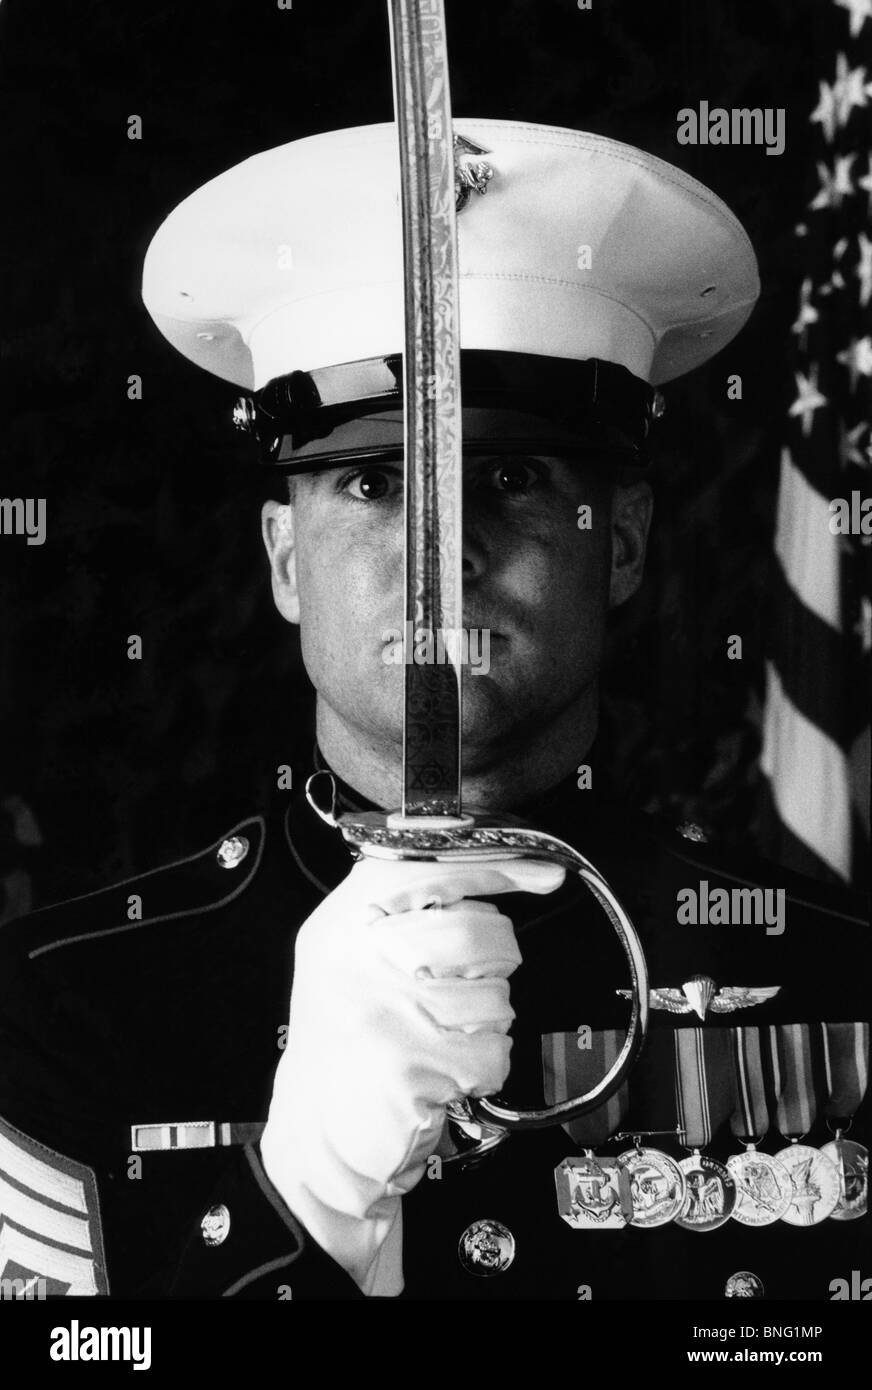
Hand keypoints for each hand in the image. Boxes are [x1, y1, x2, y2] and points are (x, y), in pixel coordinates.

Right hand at [260, 855, 563, 1290]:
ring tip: (441, 1033)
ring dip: (486, 1022)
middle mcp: (359, 958)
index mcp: (345, 920)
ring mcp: (384, 1011)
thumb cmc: (348, 1037)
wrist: (314, 1132)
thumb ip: (413, 900)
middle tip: (464, 985)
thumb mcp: (352, 949)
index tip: (544, 874)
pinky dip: (484, 1067)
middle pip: (476, 933)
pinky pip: (492, 1053)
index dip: (498, 870)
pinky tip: (447, 1068)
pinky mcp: (410, 1067)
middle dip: (494, 962)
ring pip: (494, 997)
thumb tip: (522, 871)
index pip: (433, 869)